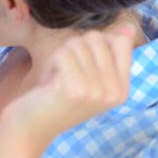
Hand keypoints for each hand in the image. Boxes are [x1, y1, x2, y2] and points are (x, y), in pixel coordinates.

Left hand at [0, 25, 134, 151]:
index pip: (122, 43)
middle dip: (73, 49)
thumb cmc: (54, 100)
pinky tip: (49, 81)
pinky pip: (63, 54)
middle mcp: (114, 92)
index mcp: (122, 90)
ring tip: (56, 78)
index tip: (80, 63)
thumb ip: (108, 56)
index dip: (94, 43)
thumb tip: (129, 27)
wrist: (29, 131)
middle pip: (96, 39)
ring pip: (77, 44)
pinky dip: (51, 62)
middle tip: (63, 73)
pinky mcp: (75, 89)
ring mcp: (96, 91)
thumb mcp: (88, 79)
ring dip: (60, 57)